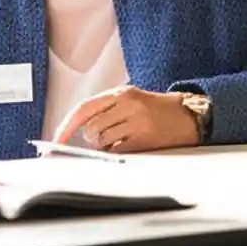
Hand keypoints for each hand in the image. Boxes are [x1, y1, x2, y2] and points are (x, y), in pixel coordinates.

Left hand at [53, 86, 197, 152]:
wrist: (190, 116)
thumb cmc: (156, 109)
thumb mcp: (131, 99)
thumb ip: (106, 109)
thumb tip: (77, 129)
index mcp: (121, 93)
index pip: (84, 108)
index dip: (67, 125)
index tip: (57, 139)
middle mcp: (128, 105)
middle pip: (91, 128)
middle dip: (93, 138)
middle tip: (107, 135)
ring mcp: (137, 122)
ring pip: (102, 141)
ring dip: (105, 145)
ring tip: (121, 139)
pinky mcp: (145, 139)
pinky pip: (117, 151)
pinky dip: (117, 151)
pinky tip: (128, 145)